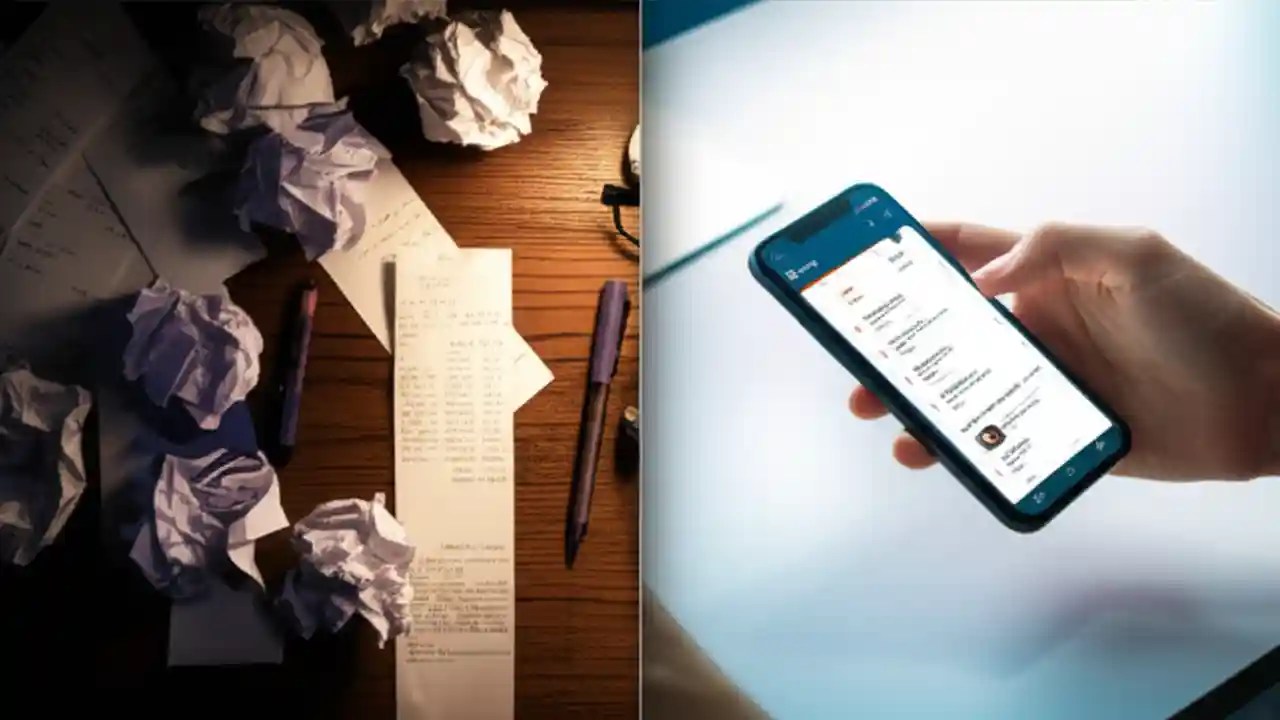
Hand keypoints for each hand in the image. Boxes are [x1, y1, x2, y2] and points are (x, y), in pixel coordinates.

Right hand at [850, 222, 1279, 480]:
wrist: (1262, 404)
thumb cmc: (1206, 318)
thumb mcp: (1135, 255)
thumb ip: (1055, 247)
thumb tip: (981, 280)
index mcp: (1043, 275)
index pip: (961, 253)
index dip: (908, 250)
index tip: (858, 257)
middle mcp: (1033, 327)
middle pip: (941, 328)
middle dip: (889, 335)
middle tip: (849, 348)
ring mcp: (1040, 382)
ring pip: (954, 387)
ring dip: (908, 394)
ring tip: (875, 405)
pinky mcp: (1052, 432)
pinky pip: (988, 438)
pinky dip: (951, 446)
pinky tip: (927, 450)